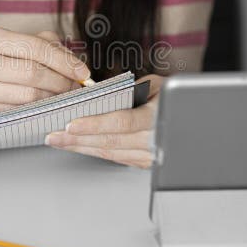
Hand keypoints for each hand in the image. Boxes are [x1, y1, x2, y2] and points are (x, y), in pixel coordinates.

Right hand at [0, 27, 90, 121]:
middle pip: (34, 74)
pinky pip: (21, 112)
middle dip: (62, 82)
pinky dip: (40, 110)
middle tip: (75, 87)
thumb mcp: (10, 45)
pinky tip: (46, 106)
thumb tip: (74, 63)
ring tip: (63, 96)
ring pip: (29, 97)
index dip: (64, 60)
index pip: (35, 47)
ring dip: (54, 98)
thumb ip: (43, 45)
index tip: (83, 71)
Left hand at [44, 74, 163, 168]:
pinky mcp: (143, 162)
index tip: (71, 125)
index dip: (94, 125)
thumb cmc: (172, 96)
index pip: (121, 122)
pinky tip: (76, 146)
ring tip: (58, 140)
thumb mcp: (156, 84)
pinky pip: (114, 157)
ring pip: (109, 152)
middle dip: (77, 139)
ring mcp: (149, 155)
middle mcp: (154, 140)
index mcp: (157, 116)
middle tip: (54, 135)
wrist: (192, 116)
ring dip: (80, 147)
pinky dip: (92, 151)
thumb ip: (129, 90)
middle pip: (110, 141)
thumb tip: (98, 95)